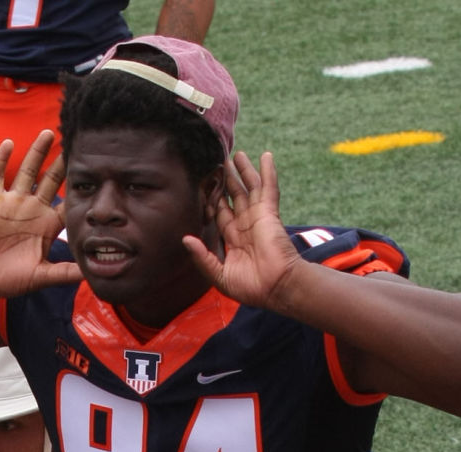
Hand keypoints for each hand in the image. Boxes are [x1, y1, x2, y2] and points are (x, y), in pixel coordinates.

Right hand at [0, 132, 80, 301]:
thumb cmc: (9, 280)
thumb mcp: (40, 277)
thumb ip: (63, 273)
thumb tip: (89, 276)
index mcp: (47, 226)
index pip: (68, 204)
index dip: (80, 190)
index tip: (96, 173)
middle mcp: (32, 210)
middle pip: (51, 181)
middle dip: (62, 163)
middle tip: (75, 141)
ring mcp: (12, 203)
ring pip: (28, 172)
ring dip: (37, 153)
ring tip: (48, 133)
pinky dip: (1, 160)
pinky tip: (8, 143)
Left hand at [183, 150, 302, 312]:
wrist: (275, 287)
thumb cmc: (249, 287)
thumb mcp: (219, 275)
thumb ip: (202, 257)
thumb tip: (185, 239)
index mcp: (234, 239)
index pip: (221, 213)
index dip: (214, 200)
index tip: (207, 186)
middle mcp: (245, 225)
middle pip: (234, 196)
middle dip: (228, 180)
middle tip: (220, 162)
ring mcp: (258, 217)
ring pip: (249, 187)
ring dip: (244, 170)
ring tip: (236, 154)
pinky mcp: (269, 212)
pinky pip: (268, 187)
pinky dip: (267, 171)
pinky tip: (265, 155)